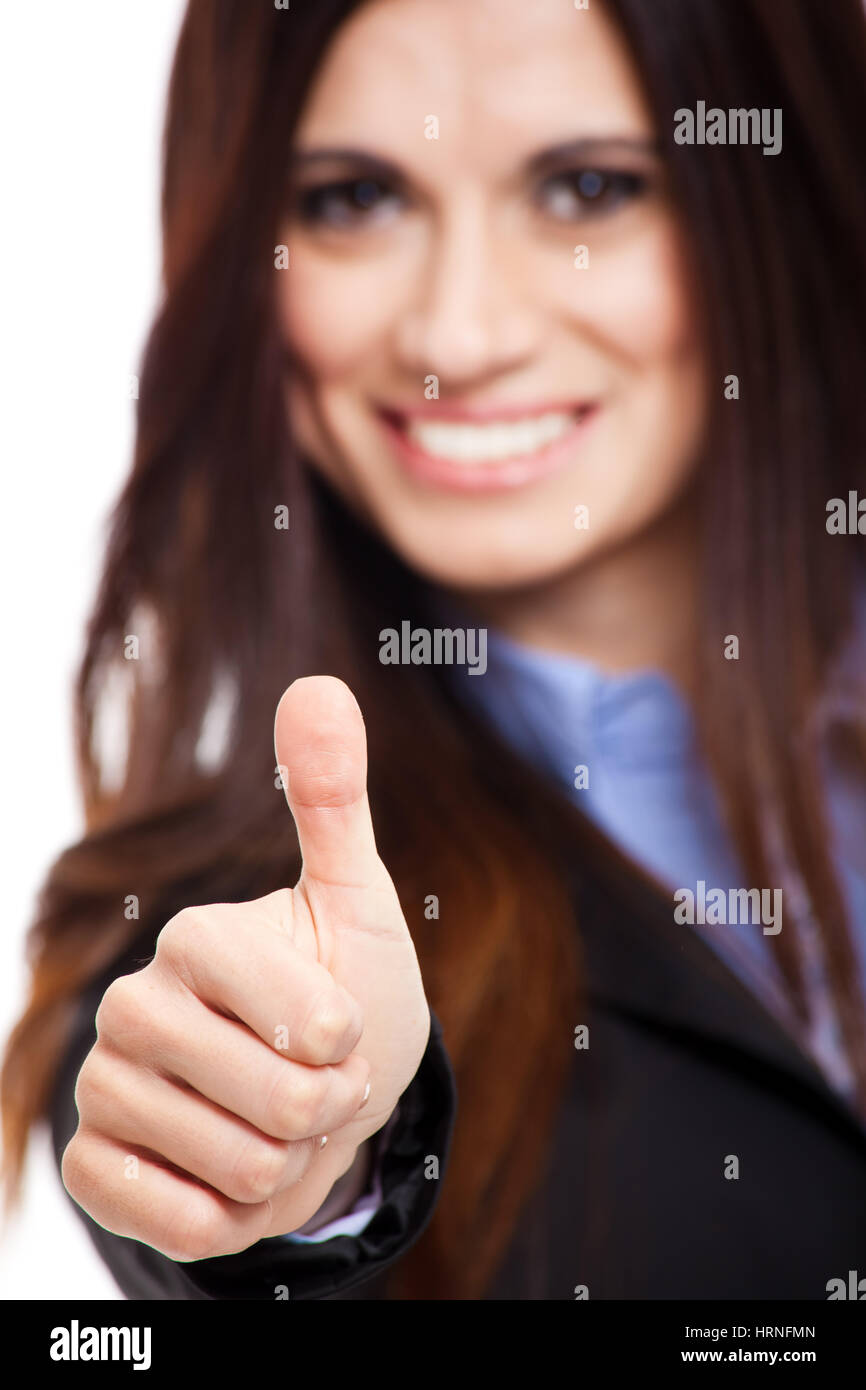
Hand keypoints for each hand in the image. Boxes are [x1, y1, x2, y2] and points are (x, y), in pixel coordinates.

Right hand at [61, 676, 430, 1260]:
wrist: (314, 1099)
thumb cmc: (343, 991)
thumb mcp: (354, 899)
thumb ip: (332, 798)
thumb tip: (318, 682)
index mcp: (194, 939)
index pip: (306, 1019)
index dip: (348, 1040)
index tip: (340, 1028)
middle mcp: (131, 1005)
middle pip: (278, 1100)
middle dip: (329, 1107)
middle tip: (315, 1083)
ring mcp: (104, 1089)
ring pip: (242, 1166)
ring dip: (289, 1160)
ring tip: (277, 1124)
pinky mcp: (91, 1167)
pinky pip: (180, 1221)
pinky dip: (232, 1215)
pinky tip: (225, 1173)